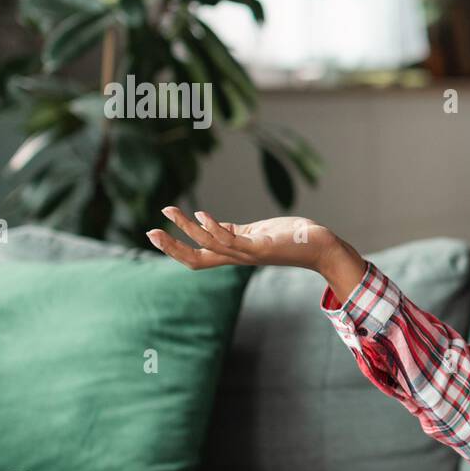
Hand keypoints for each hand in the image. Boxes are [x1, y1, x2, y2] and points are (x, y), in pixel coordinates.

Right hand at [147, 206, 367, 300]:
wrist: (320, 246)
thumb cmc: (290, 239)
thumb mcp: (254, 233)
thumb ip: (232, 231)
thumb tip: (208, 223)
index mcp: (234, 254)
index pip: (197, 256)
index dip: (175, 247)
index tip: (154, 232)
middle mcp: (237, 257)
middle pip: (195, 259)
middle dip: (171, 247)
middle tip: (149, 232)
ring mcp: (248, 253)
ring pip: (208, 247)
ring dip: (187, 229)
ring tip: (169, 211)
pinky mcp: (261, 247)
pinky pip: (231, 240)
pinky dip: (214, 228)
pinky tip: (202, 214)